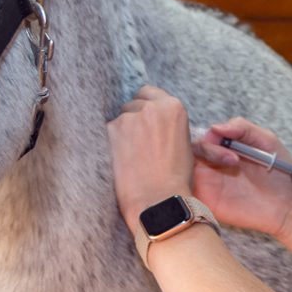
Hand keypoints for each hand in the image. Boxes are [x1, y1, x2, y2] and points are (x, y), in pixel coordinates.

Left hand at [107, 86, 195, 229]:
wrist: (159, 199)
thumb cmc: (175, 178)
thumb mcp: (183, 142)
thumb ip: (168, 124)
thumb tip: (153, 121)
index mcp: (173, 107)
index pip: (150, 92)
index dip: (146, 106)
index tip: (144, 119)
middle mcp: (152, 107)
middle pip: (134, 103)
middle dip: (134, 118)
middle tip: (137, 141)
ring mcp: (130, 117)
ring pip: (121, 117)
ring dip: (123, 130)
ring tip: (130, 154)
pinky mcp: (113, 130)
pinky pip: (109, 130)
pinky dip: (113, 142)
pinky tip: (121, 159)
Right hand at [190, 117, 291, 239]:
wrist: (290, 205)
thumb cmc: (281, 172)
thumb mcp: (265, 140)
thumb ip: (241, 128)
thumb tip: (215, 127)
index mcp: (222, 148)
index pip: (201, 137)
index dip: (210, 139)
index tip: (233, 149)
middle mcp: (211, 164)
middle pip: (188, 152)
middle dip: (207, 151)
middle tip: (233, 161)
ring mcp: (207, 184)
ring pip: (183, 171)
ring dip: (198, 169)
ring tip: (229, 171)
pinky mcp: (208, 203)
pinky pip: (186, 195)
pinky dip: (188, 189)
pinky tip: (210, 187)